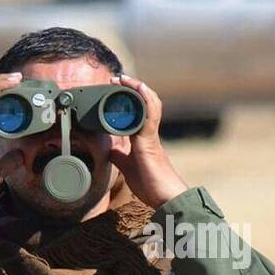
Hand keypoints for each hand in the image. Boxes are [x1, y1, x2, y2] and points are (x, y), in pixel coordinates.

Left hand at [108, 74, 188, 208]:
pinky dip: (146, 99)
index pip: (136, 113)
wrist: (165, 196)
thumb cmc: (150, 184)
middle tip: (117, 78)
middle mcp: (148, 133)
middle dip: (131, 89)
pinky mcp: (150, 140)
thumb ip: (120, 157)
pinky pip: (150, 115)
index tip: (116, 89)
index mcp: (142, 139)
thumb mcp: (127, 168)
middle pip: (143, 104)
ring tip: (125, 78)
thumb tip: (110, 150)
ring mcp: (151, 136)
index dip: (128, 99)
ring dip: (137, 90)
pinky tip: (140, 88)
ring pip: (148, 105)